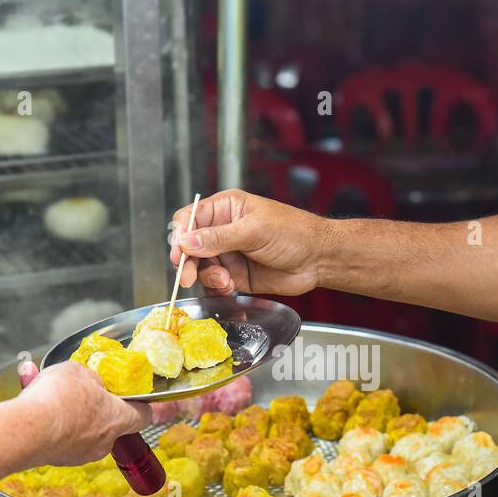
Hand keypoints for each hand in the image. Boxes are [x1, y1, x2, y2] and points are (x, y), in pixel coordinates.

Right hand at [17, 360, 150, 466]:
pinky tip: (37, 406)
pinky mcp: (57, 458)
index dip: (142, 405)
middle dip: (97, 407)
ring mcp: (80, 454)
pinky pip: (59, 437)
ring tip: (51, 393)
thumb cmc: (60, 399)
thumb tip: (91, 382)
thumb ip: (91, 378)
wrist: (27, 429)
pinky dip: (51, 422)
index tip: (139, 400)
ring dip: (70, 413)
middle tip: (83, 393)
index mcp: (119, 419)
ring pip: (81, 430)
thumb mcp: (80, 371)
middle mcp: (104, 442)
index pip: (143, 416)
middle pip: (109, 424)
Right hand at [168, 190, 322, 296]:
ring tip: (224, 280)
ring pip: (200, 267)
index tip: (179, 252)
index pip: (190, 218)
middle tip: (186, 276)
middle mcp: (223, 230)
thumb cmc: (293, 233)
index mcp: (226, 208)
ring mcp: (228, 253)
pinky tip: (230, 286)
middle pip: (189, 246)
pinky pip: (215, 283)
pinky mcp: (236, 274)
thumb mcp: (254, 231)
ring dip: (206, 276)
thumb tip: (187, 241)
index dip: (180, 235)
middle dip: (187, 262)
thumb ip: (219, 238)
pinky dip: (217, 288)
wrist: (318, 259)